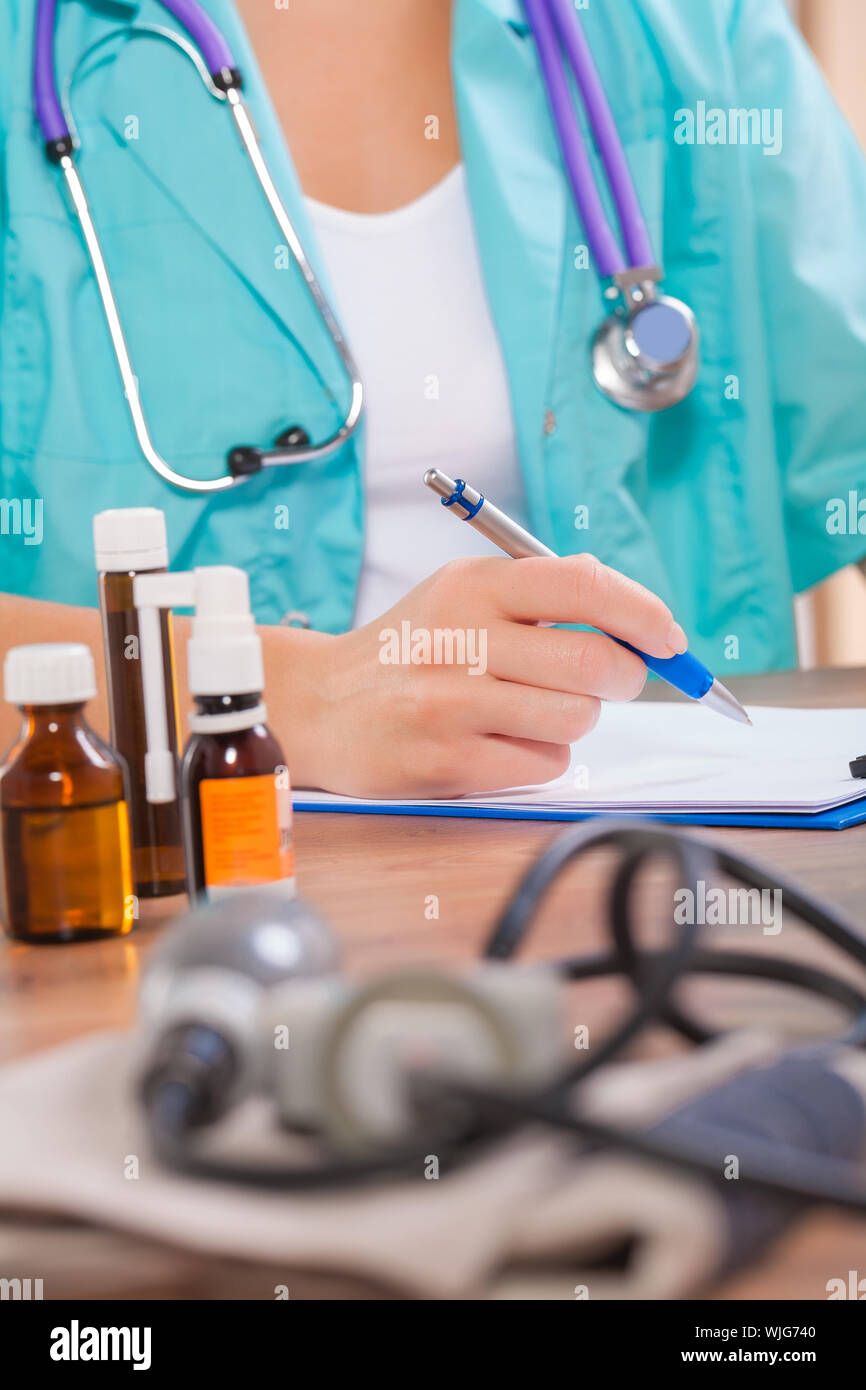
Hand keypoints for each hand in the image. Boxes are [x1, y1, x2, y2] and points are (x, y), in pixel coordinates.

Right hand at [277, 555, 687, 797]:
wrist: (319, 707)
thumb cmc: (409, 652)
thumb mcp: (461, 595)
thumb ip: (540, 592)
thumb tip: (632, 609)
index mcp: (472, 585)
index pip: (583, 586)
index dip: (643, 613)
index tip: (668, 638)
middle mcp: (459, 638)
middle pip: (594, 662)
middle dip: (622, 678)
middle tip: (608, 681)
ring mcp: (449, 703)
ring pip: (574, 718)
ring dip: (573, 720)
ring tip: (532, 712)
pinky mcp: (445, 761)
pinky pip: (543, 765)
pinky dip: (540, 758)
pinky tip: (501, 743)